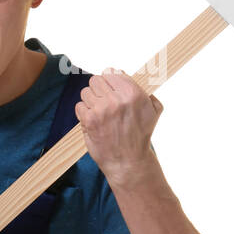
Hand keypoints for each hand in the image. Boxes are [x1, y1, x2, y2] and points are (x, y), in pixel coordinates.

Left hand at [75, 68, 162, 188]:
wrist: (128, 160)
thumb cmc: (141, 135)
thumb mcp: (154, 110)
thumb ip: (145, 91)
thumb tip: (128, 76)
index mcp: (133, 93)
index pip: (112, 72)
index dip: (110, 80)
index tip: (110, 88)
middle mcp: (117, 99)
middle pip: (96, 80)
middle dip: (99, 89)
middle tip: (104, 100)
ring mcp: (101, 109)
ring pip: (85, 92)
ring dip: (90, 100)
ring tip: (99, 111)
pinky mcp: (89, 120)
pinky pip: (79, 106)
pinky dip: (84, 112)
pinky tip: (93, 120)